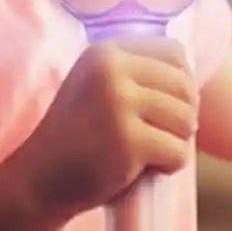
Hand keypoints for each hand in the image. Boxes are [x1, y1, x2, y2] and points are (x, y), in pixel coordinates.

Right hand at [15, 39, 197, 217]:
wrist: (40, 178)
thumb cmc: (78, 135)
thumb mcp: (96, 86)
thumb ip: (134, 73)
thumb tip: (192, 74)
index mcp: (105, 53)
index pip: (173, 52)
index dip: (182, 80)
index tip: (167, 105)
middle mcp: (111, 71)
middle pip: (184, 86)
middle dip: (184, 114)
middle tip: (164, 134)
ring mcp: (119, 105)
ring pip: (186, 119)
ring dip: (179, 140)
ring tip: (154, 150)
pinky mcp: (128, 142)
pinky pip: (178, 152)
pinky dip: (171, 164)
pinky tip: (149, 168)